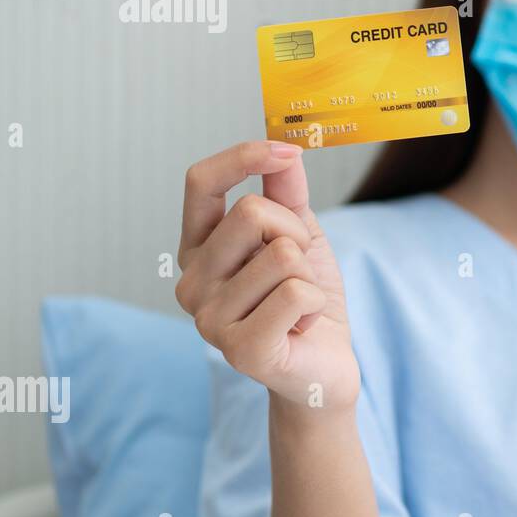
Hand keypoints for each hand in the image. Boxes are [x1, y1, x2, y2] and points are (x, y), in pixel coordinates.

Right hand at [175, 140, 358, 414]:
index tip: (286, 151)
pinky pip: (296, 293)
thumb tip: (285, 148)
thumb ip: (287, 192)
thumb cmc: (305, 301)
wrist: (324, 367)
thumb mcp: (299, 235)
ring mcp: (209, 320)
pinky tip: (300, 327)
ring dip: (308, 277)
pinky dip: (314, 304)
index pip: (200, 183)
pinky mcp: (240, 349)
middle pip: (251, 212)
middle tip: (298, 271)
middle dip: (295, 233)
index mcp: (198, 250)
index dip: (244, 157)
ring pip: (281, 255)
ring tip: (297, 306)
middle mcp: (191, 283)